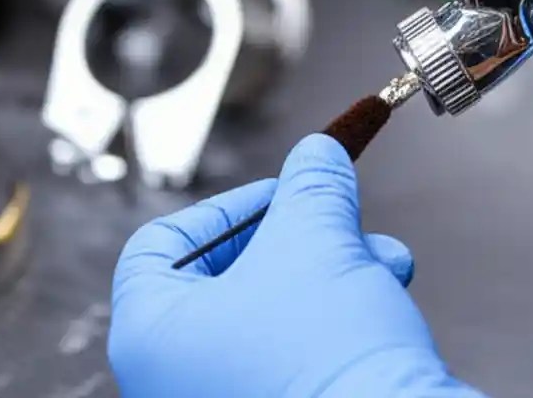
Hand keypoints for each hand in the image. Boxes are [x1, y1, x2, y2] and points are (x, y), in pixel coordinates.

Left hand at [109, 134, 483, 397]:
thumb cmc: (324, 359)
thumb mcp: (315, 240)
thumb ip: (310, 186)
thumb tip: (317, 156)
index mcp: (149, 335)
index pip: (163, 245)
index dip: (229, 206)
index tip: (283, 191)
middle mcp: (172, 379)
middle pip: (229, 278)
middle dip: (302, 237)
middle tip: (339, 218)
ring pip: (274, 316)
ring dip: (334, 272)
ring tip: (382, 261)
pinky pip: (297, 356)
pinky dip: (338, 320)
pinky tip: (383, 297)